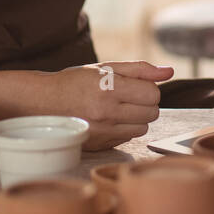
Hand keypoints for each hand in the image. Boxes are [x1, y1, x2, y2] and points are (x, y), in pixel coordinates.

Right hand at [41, 61, 173, 149]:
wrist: (43, 103)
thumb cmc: (75, 81)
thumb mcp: (105, 68)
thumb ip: (139, 69)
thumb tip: (169, 71)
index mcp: (109, 88)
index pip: (152, 93)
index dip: (148, 88)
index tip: (136, 85)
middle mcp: (106, 112)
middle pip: (152, 112)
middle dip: (145, 103)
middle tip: (128, 96)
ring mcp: (103, 131)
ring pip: (143, 127)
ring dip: (138, 117)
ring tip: (119, 108)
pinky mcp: (100, 145)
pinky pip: (129, 137)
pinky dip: (126, 128)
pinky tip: (110, 119)